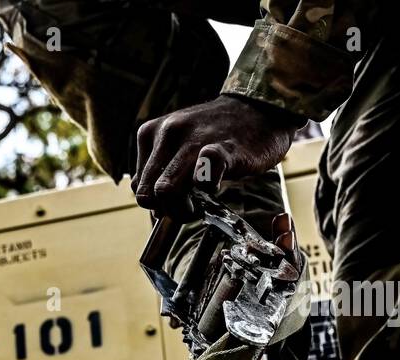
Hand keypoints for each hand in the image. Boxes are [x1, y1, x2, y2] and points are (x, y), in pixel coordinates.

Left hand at [134, 95, 300, 217]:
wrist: (260, 110)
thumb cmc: (217, 135)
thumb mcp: (178, 145)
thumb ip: (161, 171)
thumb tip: (153, 209)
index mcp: (151, 133)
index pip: (139, 186)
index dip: (157, 203)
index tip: (178, 201)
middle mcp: (167, 132)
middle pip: (148, 194)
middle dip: (168, 211)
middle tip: (190, 209)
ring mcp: (193, 139)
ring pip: (166, 191)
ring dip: (183, 209)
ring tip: (201, 204)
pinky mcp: (221, 150)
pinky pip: (202, 180)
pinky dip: (207, 192)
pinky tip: (216, 185)